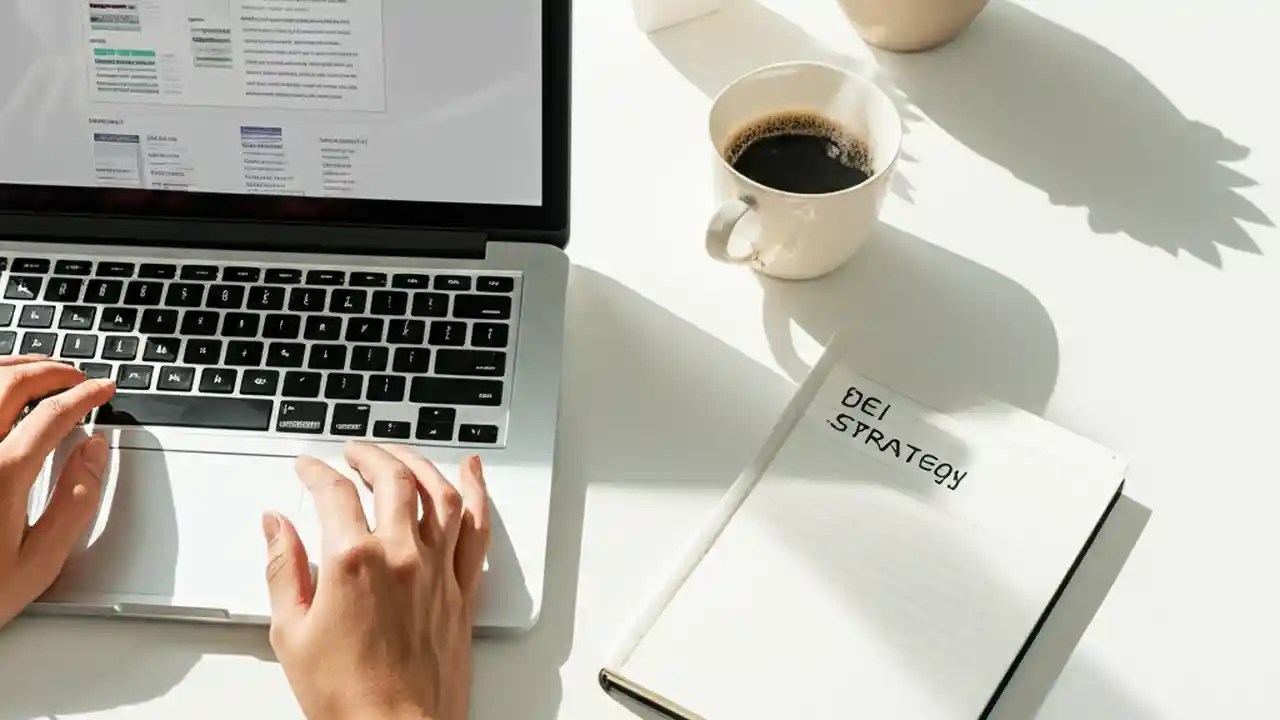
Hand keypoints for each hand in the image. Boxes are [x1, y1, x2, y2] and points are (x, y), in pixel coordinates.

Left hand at [0, 357, 115, 627]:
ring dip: (15, 367)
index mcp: (2, 475)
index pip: (54, 414)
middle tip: (77, 376)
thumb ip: (75, 501)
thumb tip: (94, 452)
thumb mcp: (39, 562)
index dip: (87, 395)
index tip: (103, 390)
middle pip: (13, 383)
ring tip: (39, 370)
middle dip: (53, 370)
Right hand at [264, 444, 490, 719]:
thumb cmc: (346, 696)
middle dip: (368, 454)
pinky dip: (477, 492)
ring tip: (399, 454)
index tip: (307, 467)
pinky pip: (477, 528)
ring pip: (438, 492)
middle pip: (391, 478)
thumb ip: (283, 568)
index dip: (315, 471)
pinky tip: (471, 472)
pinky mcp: (462, 588)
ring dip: (418, 462)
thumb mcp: (291, 633)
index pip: (333, 493)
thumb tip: (275, 525)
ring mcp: (436, 569)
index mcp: (353, 562)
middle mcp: (400, 556)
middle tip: (352, 451)